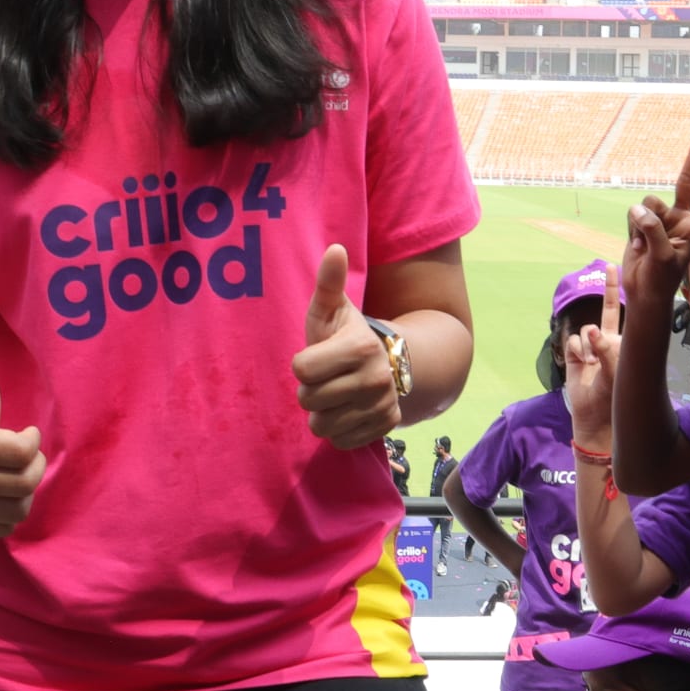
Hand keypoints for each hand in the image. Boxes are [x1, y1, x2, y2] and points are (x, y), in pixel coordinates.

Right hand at [0, 342, 45, 537]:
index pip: (20, 452)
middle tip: (29, 456)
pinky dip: (11, 510)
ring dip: (26, 491)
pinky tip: (3, 492)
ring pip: (18, 509)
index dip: (32, 441)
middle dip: (36, 466)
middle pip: (24, 483)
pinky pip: (5, 526)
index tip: (28, 432)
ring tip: (17, 473)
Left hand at [293, 244, 398, 449]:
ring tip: (335, 396)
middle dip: (311, 390)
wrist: (387, 363)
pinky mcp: (386, 427)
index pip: (301, 370)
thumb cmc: (345, 335)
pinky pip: (341, 441)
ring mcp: (382, 405)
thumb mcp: (332, 309)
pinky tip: (348, 411)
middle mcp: (376, 379)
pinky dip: (340, 430)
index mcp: (359, 347)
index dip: (303, 365)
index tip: (317, 357)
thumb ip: (329, 282)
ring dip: (322, 413)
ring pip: (323, 426)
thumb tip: (335, 249)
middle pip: (309, 400)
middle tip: (327, 378)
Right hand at [565, 269, 621, 450]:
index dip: (624, 294)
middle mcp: (607, 340)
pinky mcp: (574, 355)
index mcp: (622, 343)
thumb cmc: (613, 394)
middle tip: (610, 268)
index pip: (625, 314)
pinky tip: (582, 364)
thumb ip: (606, 349)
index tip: (626, 273)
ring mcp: (590, 347)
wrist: (596, 416)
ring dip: (588, 345)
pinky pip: (573, 342)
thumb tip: (592, 330)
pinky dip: (577, 351)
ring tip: (593, 364)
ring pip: (585, 330)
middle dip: (608, 289)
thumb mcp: (616, 371)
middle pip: (606, 309)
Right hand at [623, 132, 689, 301]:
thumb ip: (653, 230)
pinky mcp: (642, 222)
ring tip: (645, 245)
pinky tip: (637, 244)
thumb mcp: (662, 257)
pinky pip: (633, 213)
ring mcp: (662, 219)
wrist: (643, 291)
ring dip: (642, 223)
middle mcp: (680, 218)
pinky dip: (631, 228)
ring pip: (648, 203)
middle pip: (687, 180)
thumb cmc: (660, 280)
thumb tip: (638, 208)